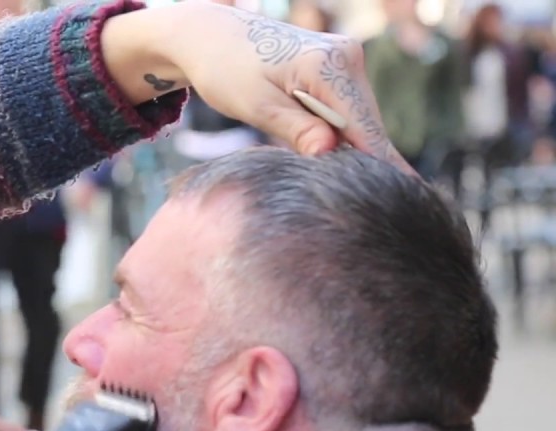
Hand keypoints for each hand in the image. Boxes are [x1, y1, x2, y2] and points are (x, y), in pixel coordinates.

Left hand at [102, 2, 413, 173]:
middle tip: (376, 208)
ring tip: (354, 191)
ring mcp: (345, 59)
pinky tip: (337, 162)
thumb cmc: (226, 69)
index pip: (363, 125)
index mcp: (328, 64)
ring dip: (351, 150)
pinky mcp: (337, 67)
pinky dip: (341, 135)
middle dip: (365, 162)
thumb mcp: (256, 105)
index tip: (404, 193)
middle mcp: (347, 56)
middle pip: (367, 124)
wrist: (213, 37)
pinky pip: (347, 110)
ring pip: (358, 119)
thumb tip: (329, 152)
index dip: (381, 163)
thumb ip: (295, 129)